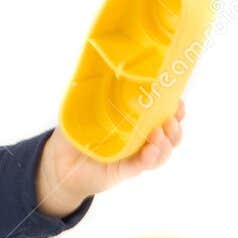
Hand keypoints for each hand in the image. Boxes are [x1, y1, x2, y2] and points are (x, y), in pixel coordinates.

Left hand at [35, 100, 185, 216]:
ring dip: (166, 144)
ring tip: (159, 135)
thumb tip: (98, 66)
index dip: (175, 109)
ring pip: (162, 153)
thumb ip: (95, 92)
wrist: (59, 160)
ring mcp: (134, 156)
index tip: (178, 101)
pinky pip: (142, 166)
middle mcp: (140, 139)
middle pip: (170, 135)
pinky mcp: (124, 170)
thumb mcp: (85, 107)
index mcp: (137, 122)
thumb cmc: (75, 131)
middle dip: (175, 127)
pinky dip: (150, 159)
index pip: (163, 115)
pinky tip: (150, 151)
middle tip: (171, 119)